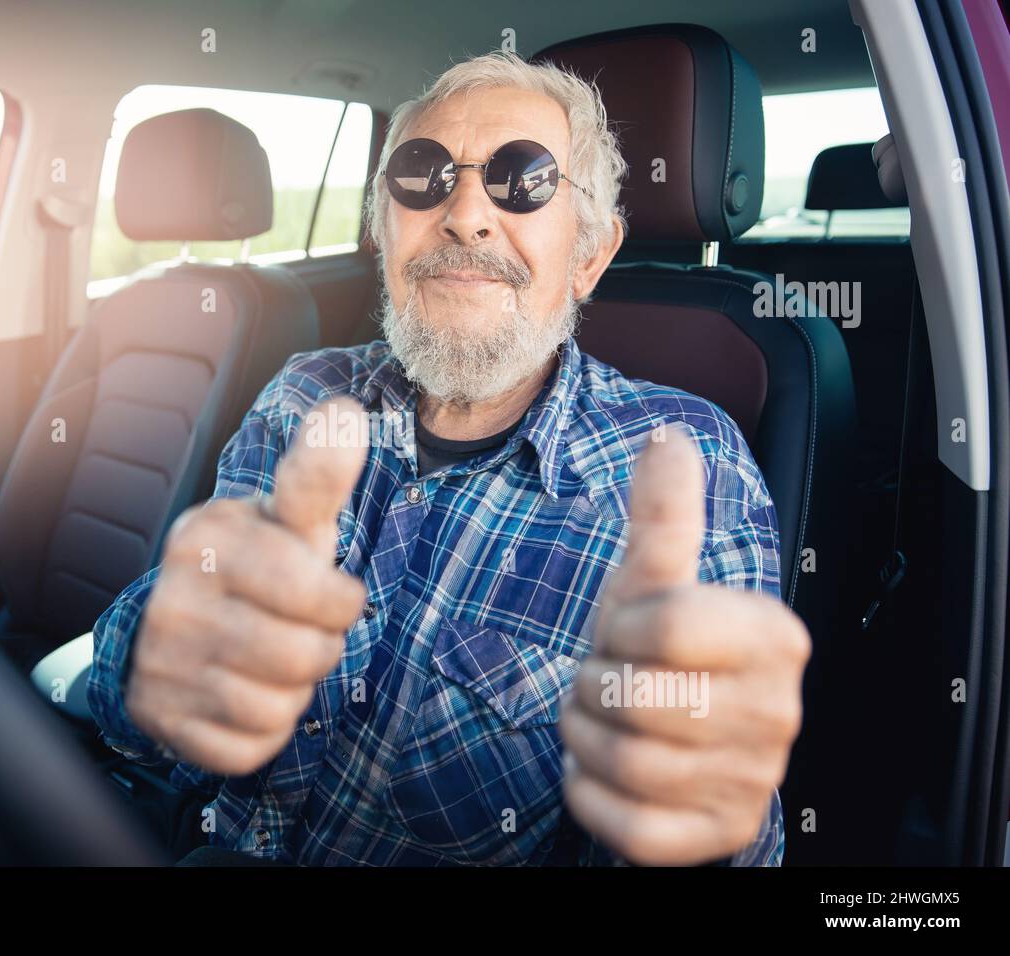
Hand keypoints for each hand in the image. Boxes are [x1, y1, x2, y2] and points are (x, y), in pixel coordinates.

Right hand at [125, 397, 368, 774]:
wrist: (177, 625)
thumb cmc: (257, 565)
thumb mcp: (289, 519)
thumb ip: (319, 473)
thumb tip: (345, 412)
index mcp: (207, 537)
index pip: (314, 590)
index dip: (337, 602)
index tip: (329, 592)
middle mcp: (173, 598)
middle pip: (304, 656)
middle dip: (320, 648)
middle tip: (297, 628)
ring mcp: (160, 661)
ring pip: (279, 706)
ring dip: (293, 690)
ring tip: (269, 657)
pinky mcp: (160, 717)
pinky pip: (249, 747)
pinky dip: (262, 730)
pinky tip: (242, 693)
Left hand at [560, 427, 810, 864]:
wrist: (681, 742)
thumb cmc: (663, 652)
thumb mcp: (656, 581)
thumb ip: (663, 515)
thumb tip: (668, 438)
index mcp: (774, 637)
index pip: (669, 625)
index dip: (620, 628)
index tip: (623, 633)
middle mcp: (779, 712)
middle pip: (634, 698)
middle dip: (592, 687)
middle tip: (604, 682)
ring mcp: (755, 781)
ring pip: (625, 763)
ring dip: (584, 740)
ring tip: (599, 722)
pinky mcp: (721, 835)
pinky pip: (629, 827)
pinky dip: (591, 796)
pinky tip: (600, 772)